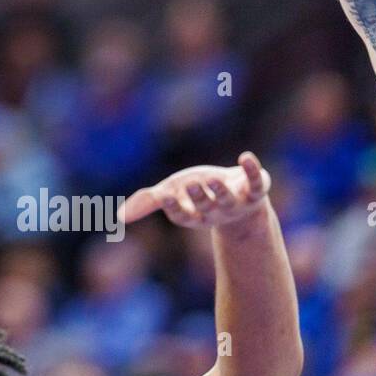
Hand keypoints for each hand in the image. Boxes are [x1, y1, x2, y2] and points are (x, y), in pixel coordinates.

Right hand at [118, 151, 272, 229]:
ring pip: (228, 199)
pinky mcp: (256, 192)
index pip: (182, 215)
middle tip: (192, 185)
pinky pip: (257, 184)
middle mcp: (215, 212)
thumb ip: (147, 203)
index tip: (164, 195)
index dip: (174, 207)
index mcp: (193, 215)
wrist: (238, 194)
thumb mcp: (171, 194)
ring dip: (221, 189)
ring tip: (214, 178)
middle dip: (199, 197)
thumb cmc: (199, 193)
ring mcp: (236, 203)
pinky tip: (245, 157)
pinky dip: (253, 171)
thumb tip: (118, 218)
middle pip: (206, 208)